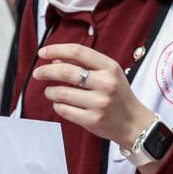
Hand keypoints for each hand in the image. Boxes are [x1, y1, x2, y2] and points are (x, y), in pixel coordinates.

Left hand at [32, 43, 154, 148]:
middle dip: (46, 71)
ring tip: (51, 91)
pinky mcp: (92, 120)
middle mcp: (106, 84)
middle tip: (38, 74)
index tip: (42, 53)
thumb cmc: (118, 95)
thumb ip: (84, 65)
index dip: (56, 50)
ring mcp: (99, 103)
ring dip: (50, 91)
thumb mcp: (108, 74)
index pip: (78, 52)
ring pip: (61, 93)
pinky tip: (61, 104)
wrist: (134, 123)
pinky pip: (63, 110)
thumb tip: (55, 60)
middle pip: (66, 72)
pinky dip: (57, 105)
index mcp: (110, 67)